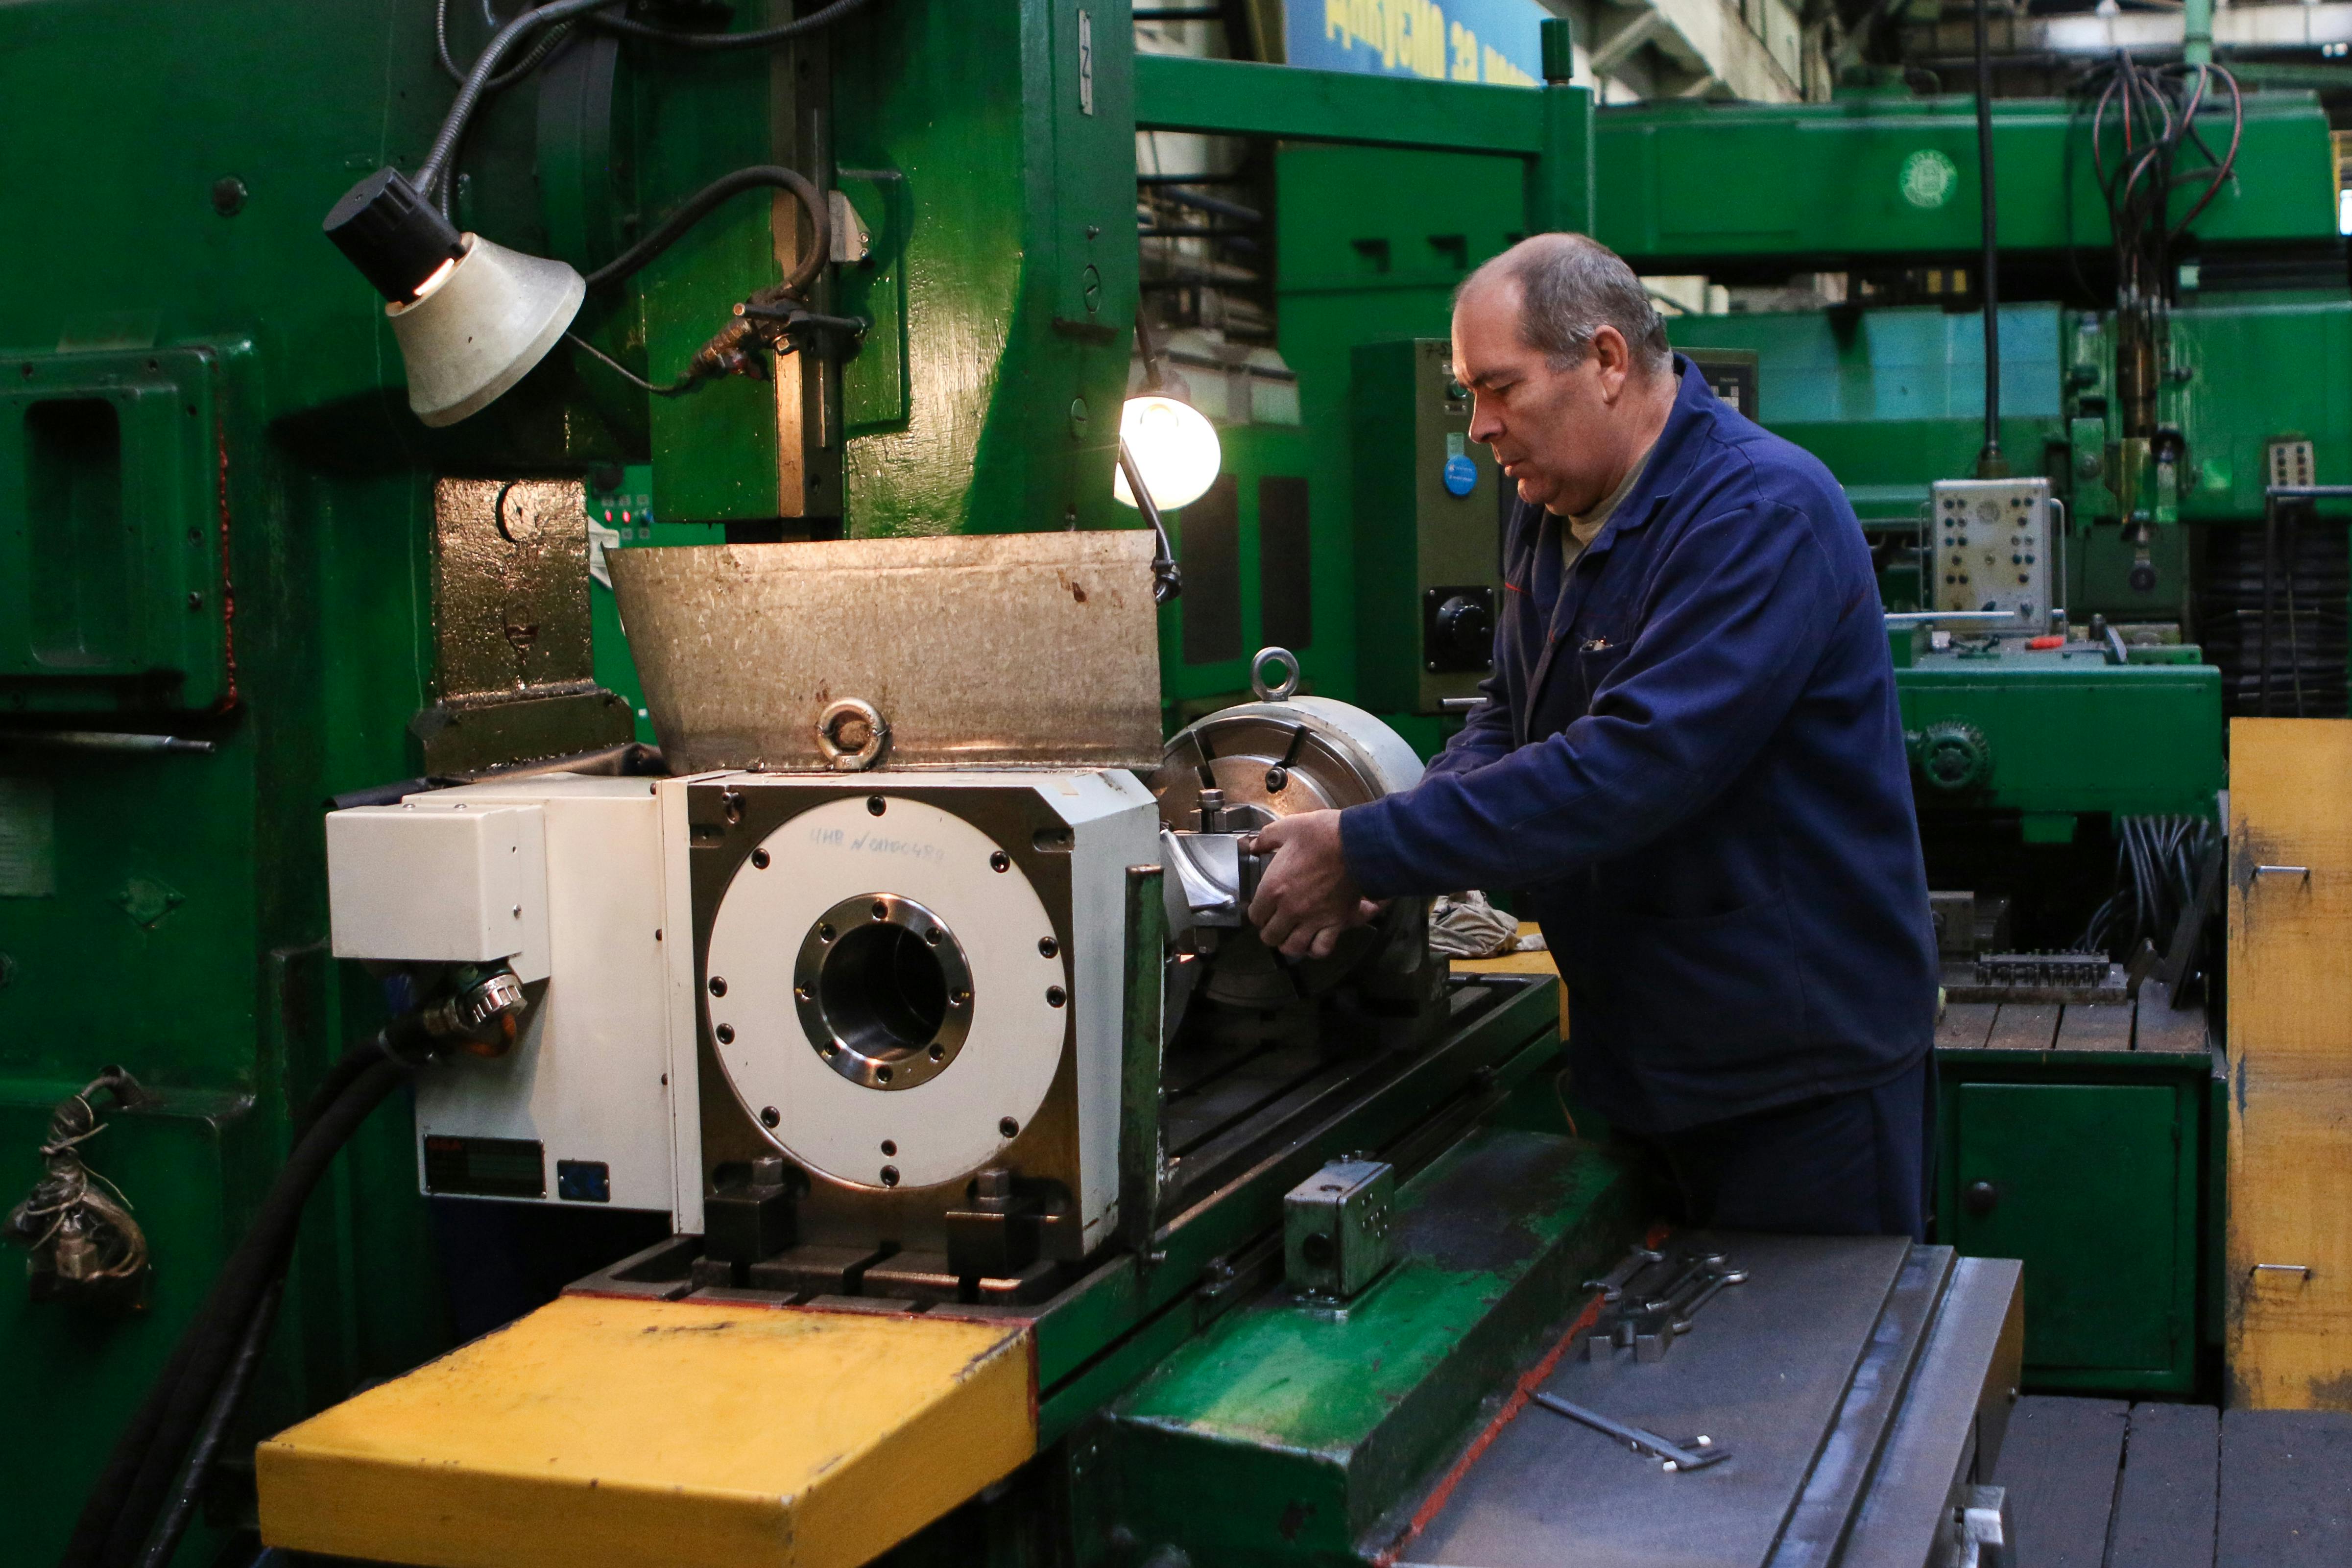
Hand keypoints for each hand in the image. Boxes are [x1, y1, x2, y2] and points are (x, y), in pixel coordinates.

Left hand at [1242, 810, 1384, 958]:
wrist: (1358, 843)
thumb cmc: (1322, 835)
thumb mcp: (1286, 828)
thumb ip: (1265, 839)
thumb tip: (1253, 846)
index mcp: (1273, 888)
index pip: (1255, 915)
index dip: (1257, 912)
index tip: (1262, 908)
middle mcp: (1290, 909)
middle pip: (1270, 936)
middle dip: (1270, 930)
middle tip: (1275, 922)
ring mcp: (1313, 919)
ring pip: (1292, 948)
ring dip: (1289, 943)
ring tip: (1291, 935)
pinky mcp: (1335, 922)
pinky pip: (1321, 949)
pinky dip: (1315, 949)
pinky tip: (1313, 941)